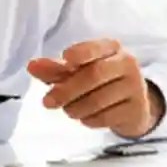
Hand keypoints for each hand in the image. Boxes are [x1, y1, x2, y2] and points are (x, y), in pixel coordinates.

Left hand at [27, 39, 163, 138]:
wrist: (134, 105)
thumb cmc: (102, 82)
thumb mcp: (80, 72)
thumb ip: (56, 69)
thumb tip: (31, 66)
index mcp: (111, 48)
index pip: (97, 47)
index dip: (82, 52)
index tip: (65, 58)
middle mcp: (127, 63)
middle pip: (95, 75)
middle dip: (67, 90)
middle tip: (47, 101)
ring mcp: (134, 87)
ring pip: (99, 99)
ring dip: (76, 107)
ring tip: (69, 110)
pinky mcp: (135, 109)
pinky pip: (106, 117)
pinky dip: (89, 120)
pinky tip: (85, 117)